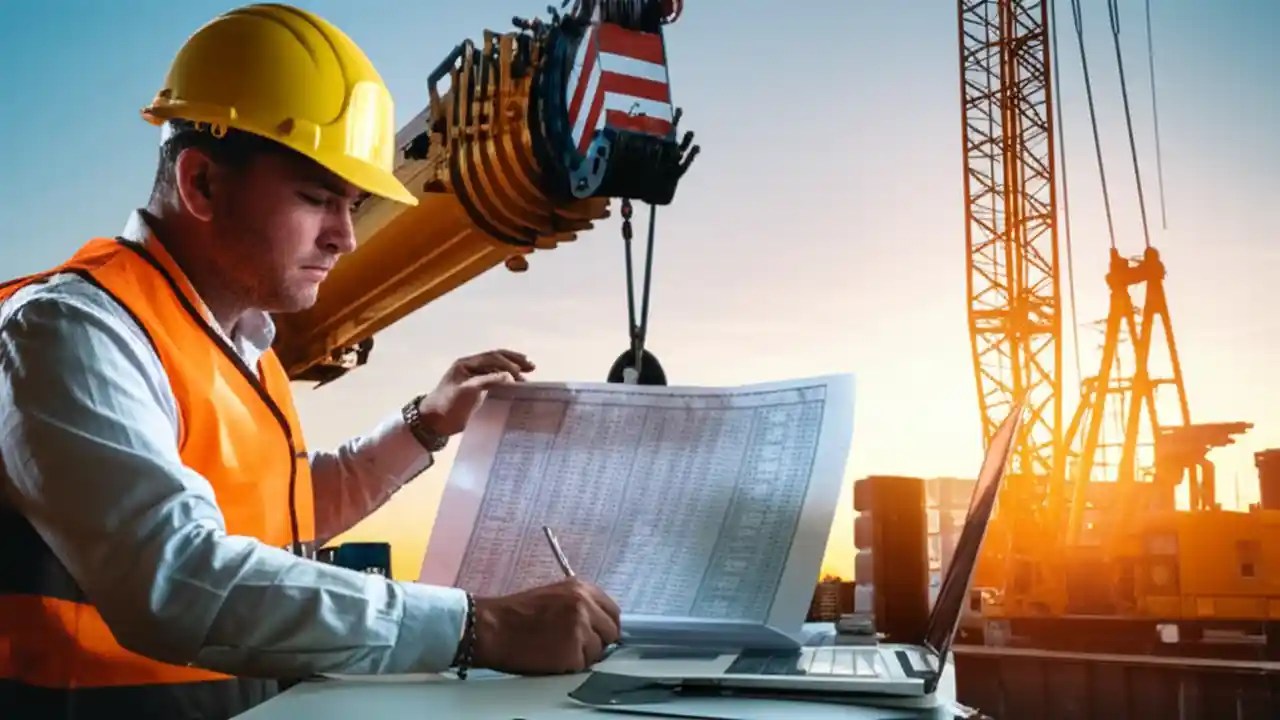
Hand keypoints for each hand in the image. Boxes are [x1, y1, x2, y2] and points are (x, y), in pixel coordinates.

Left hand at [418, 349, 534, 435]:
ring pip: (497, 370)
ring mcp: (474, 379)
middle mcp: (471, 368)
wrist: (434, 422)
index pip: (492, 357)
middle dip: (514, 361)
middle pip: (496, 359)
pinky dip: (507, 382)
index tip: (520, 372)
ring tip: (527, 378)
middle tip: (531, 366)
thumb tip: (510, 376)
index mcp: (466, 364)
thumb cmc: (448, 404)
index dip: (508, 363)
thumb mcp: (468, 391)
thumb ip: (488, 380)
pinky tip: (516, 388)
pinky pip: (495, 381)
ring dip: (512, 372)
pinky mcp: (476, 391)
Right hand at [470, 578, 621, 674]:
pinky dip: (569, 666)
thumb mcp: (553, 595)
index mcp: (581, 588)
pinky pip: (582, 665)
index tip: (596, 633)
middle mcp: (584, 605)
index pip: (613, 611)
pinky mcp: (573, 652)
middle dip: (597, 641)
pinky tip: (551, 657)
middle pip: (611, 632)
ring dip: (582, 655)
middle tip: (575, 645)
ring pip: (598, 651)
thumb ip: (580, 604)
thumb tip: (599, 622)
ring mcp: (580, 629)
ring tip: (556, 649)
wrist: (492, 628)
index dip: (604, 625)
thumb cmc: (515, 614)